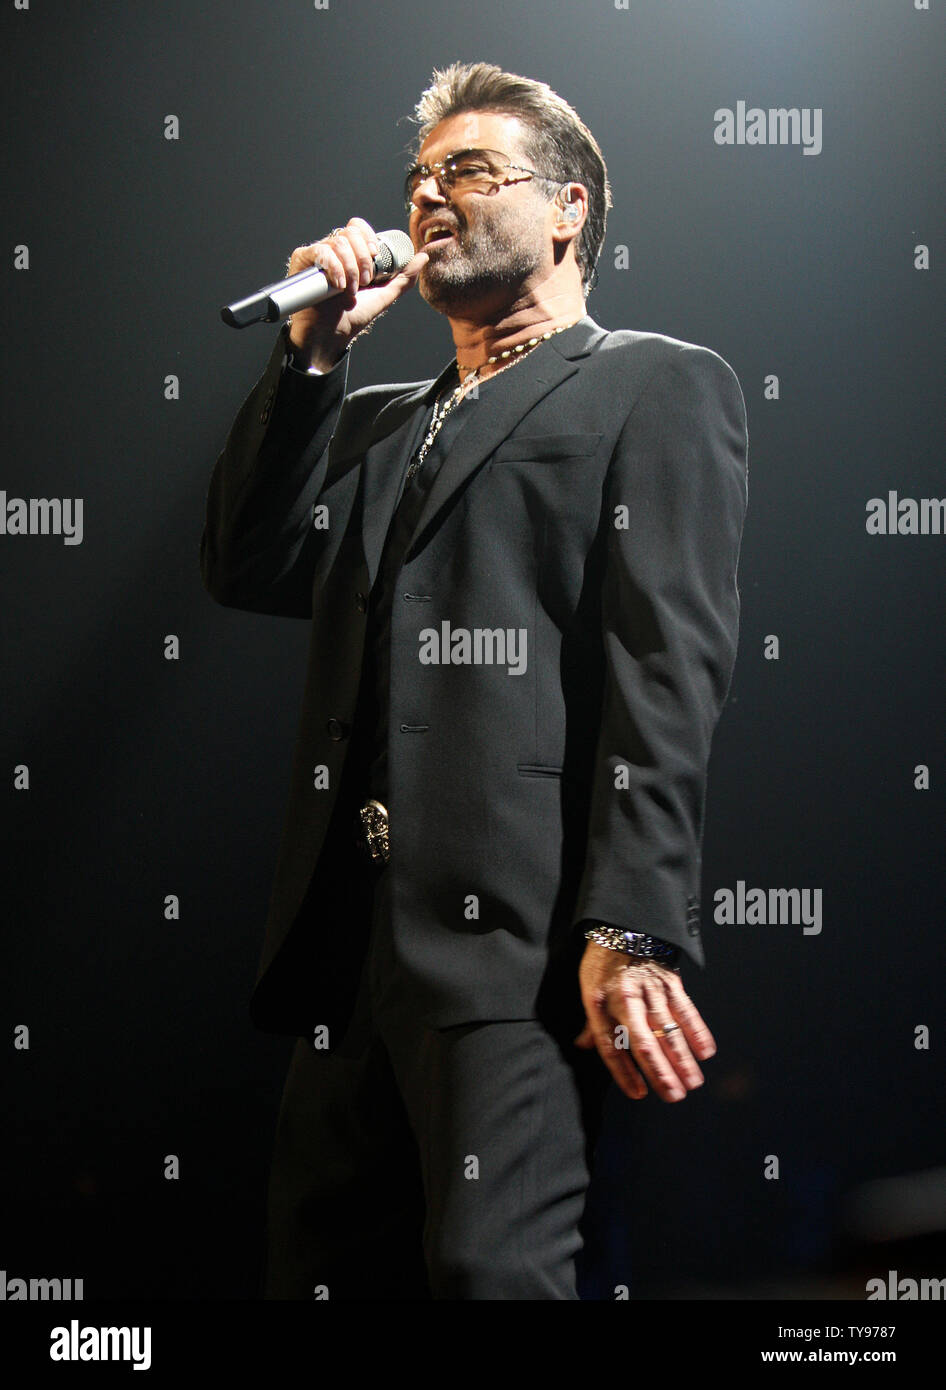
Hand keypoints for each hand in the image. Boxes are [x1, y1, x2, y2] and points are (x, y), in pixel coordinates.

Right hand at [285, 218, 427, 369]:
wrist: (330, 335)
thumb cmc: (352, 317)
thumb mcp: (384, 296)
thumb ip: (404, 278)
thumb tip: (422, 257)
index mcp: (350, 254)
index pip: (358, 228)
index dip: (369, 238)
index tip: (376, 256)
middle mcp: (334, 251)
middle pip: (350, 232)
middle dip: (363, 257)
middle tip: (365, 280)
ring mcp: (318, 255)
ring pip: (338, 242)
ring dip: (351, 267)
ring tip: (350, 289)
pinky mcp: (303, 261)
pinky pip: (320, 250)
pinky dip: (334, 265)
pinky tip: (339, 283)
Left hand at [575, 942, 715, 1101]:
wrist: (623, 926)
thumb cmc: (603, 964)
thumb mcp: (589, 990)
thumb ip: (591, 1023)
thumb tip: (584, 1047)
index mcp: (600, 1002)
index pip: (611, 1044)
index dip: (623, 1071)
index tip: (638, 1093)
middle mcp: (625, 997)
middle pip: (643, 1040)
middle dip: (659, 1071)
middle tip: (673, 1095)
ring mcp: (649, 989)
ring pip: (668, 1028)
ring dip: (682, 1058)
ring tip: (692, 1082)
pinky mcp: (670, 981)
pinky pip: (686, 1008)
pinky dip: (697, 1030)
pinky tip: (705, 1052)